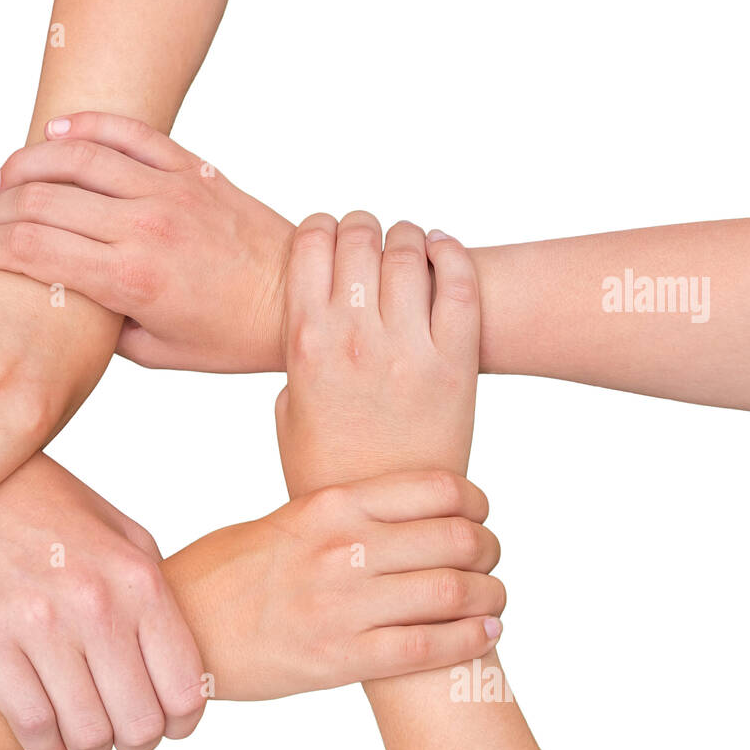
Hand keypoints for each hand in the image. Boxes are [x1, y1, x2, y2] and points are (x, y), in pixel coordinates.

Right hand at [0, 111, 294, 372]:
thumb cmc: (228, 335)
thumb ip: (100, 327)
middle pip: (40, 200)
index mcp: (131, 279)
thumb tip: (57, 300)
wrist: (294, 297)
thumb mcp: (155, 352)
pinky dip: (82, 127)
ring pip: (75, 156)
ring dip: (25, 165)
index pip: (31, 250)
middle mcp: (145, 226)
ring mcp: (169, 189)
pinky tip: (53, 137)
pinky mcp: (191, 168)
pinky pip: (126, 131)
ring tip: (0, 182)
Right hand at [0, 453, 204, 749]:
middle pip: (139, 724)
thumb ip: (157, 601)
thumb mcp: (128, 538)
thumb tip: (179, 671)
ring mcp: (40, 626)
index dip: (182, 725)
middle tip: (125, 737)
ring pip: (87, 735)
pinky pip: (31, 726)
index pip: (185, 691)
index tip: (169, 725)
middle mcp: (97, 606)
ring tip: (88, 743)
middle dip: (137, 744)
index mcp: (141, 583)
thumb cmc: (57, 514)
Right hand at [169, 470, 504, 699]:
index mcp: (328, 505)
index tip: (480, 513)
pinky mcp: (338, 657)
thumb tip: (407, 513)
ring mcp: (340, 604)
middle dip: (489, 550)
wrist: (181, 628)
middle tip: (491, 559)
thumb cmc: (229, 571)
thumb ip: (343, 513)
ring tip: (494, 600)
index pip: (435, 488)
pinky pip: (426, 646)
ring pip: (451, 591)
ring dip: (490, 595)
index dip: (475, 501)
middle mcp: (340, 548)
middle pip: (455, 539)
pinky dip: (470, 639)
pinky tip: (485, 634)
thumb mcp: (285, 520)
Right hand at [275, 213, 481, 491]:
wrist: (381, 523)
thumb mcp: (288, 409)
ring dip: (407, 236)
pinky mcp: (456, 363)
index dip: (321, 227)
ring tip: (408, 246)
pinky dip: (452, 253)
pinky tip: (443, 252)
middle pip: (360, 236)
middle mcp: (354, 338)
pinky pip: (461, 282)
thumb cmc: (328, 468)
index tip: (329, 234)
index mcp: (304, 344)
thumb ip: (298, 351)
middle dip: (363, 226)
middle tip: (370, 237)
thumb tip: (317, 304)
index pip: (310, 242)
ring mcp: (408, 349)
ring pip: (410, 249)